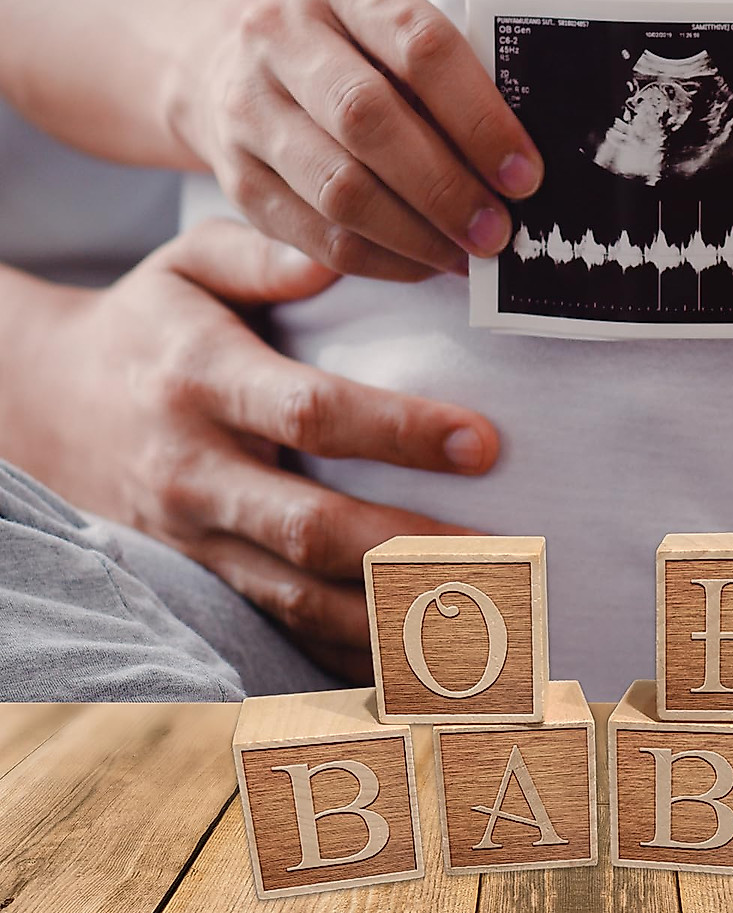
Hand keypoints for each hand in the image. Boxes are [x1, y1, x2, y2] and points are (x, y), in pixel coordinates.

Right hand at [14, 219, 498, 680]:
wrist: (50, 404)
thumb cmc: (150, 325)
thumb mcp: (186, 265)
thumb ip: (259, 253)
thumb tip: (341, 256)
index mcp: (202, 380)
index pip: (310, 412)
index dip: (398, 431)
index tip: (482, 443)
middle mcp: (197, 470)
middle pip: (311, 526)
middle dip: (410, 546)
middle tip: (502, 553)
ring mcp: (196, 536)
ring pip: (297, 594)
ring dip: (388, 614)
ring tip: (476, 620)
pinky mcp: (202, 575)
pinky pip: (277, 625)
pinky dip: (344, 648)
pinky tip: (414, 659)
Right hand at [182, 0, 543, 279]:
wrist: (234, 65)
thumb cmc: (352, 54)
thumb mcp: (394, 33)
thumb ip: (449, 80)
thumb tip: (517, 169)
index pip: (422, 48)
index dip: (481, 119)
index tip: (525, 176)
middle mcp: (278, 34)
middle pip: (370, 120)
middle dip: (446, 188)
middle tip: (497, 232)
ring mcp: (247, 108)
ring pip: (341, 190)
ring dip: (418, 236)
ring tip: (467, 255)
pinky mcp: (237, 180)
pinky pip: (320, 238)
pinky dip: (385, 261)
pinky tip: (425, 264)